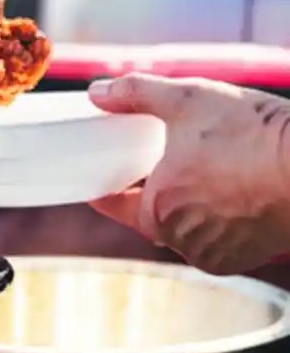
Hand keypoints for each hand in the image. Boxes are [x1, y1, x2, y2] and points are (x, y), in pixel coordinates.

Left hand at [87, 73, 289, 274]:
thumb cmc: (256, 135)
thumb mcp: (189, 99)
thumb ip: (137, 93)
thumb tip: (96, 92)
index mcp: (157, 208)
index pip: (116, 204)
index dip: (109, 189)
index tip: (105, 180)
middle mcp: (180, 239)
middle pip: (153, 214)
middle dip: (156, 192)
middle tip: (168, 166)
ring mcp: (212, 253)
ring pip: (185, 229)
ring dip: (188, 209)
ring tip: (203, 179)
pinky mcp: (242, 260)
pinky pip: (216, 242)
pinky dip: (217, 224)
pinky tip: (226, 201)